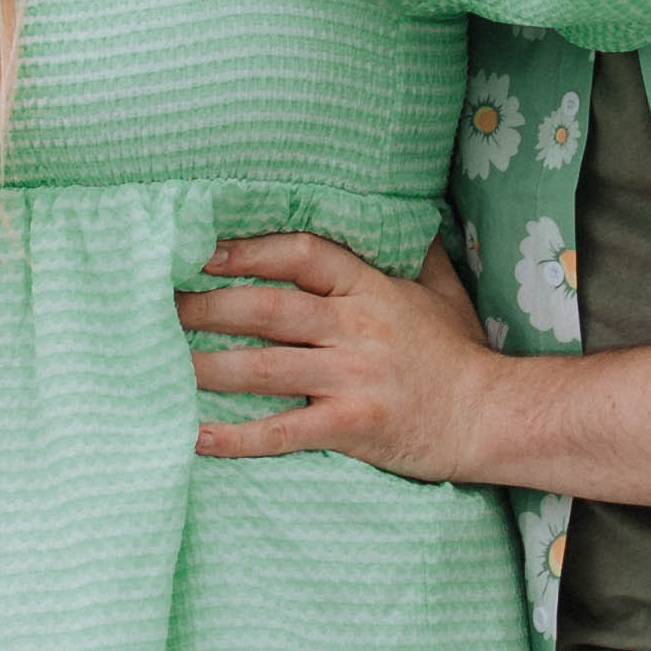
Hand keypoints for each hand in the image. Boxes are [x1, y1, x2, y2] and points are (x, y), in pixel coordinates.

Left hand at [182, 228, 503, 474]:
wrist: (493, 417)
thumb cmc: (462, 355)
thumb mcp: (442, 291)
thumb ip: (415, 251)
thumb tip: (404, 211)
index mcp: (372, 291)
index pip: (303, 256)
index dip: (250, 250)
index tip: (203, 250)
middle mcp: (357, 329)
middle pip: (267, 310)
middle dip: (206, 306)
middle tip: (157, 304)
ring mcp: (353, 379)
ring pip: (263, 368)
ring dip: (205, 366)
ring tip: (157, 363)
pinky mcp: (352, 426)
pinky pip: (283, 431)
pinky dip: (236, 438)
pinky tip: (195, 437)